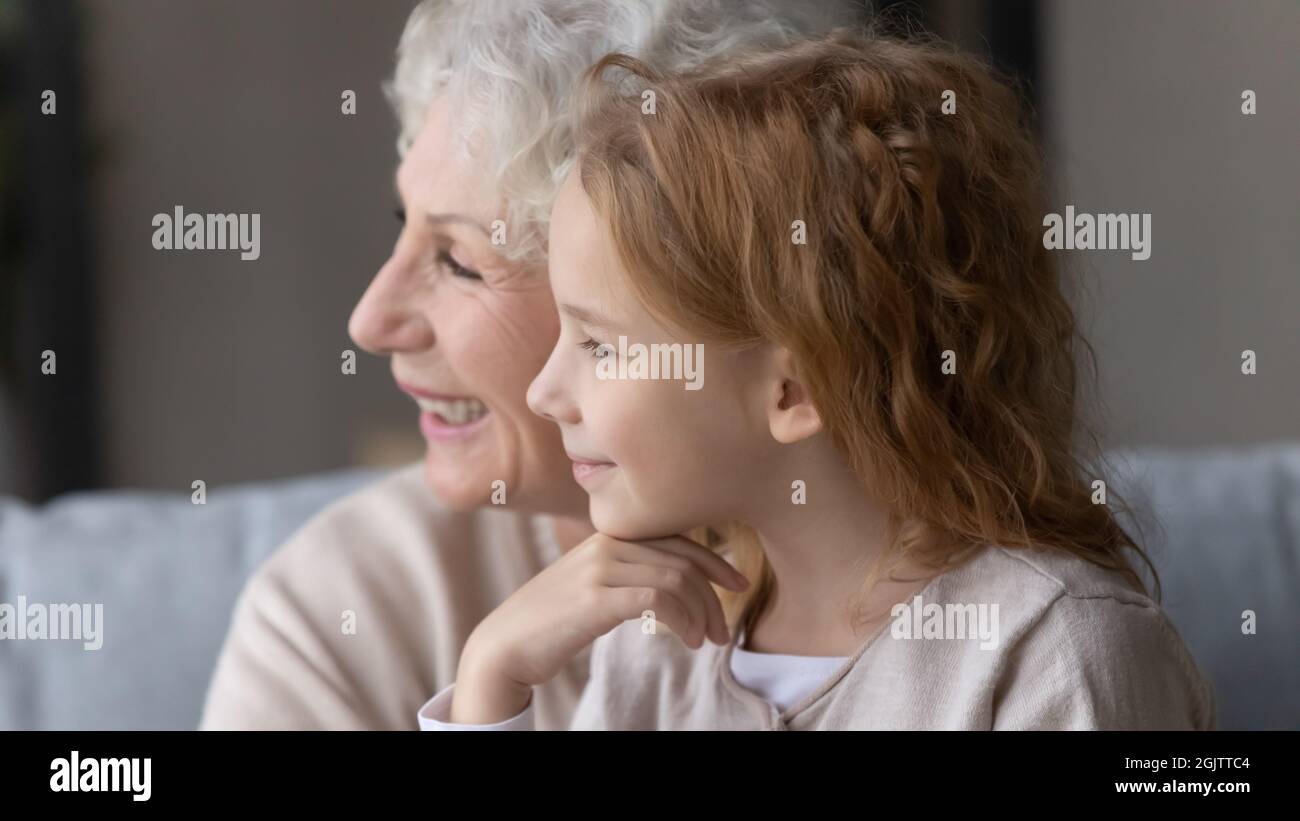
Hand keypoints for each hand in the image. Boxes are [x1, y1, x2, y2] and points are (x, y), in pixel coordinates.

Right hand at [450, 531, 748, 723]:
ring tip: (707, 641)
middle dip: (714, 595)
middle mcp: (606, 542)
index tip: (737, 584)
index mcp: (607, 535)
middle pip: (682, 559)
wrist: (506, 645)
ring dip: (702, 613)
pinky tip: (688, 640)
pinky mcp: (596, 598)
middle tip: (725, 629)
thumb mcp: (592, 584)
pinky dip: (683, 620)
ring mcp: (600, 568)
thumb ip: (627, 572)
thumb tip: (675, 582)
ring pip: (676, 579)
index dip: (714, 560)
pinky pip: (659, 600)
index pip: (676, 538)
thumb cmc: (551, 621)